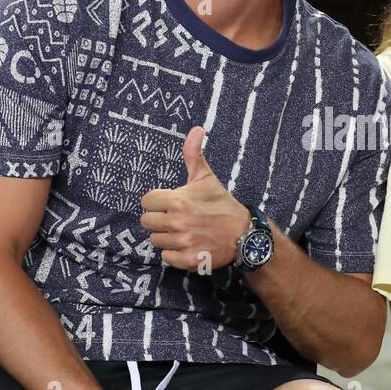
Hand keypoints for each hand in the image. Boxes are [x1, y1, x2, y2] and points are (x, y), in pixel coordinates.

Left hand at [140, 125, 250, 270]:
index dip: (157, 202)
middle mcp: (177, 222)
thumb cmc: (222, 204)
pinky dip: (175, 253)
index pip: (146, 202)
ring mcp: (182, 243)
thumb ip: (194, 154)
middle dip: (160, 220)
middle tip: (177, 219)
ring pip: (155, 240)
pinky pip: (166, 257)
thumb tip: (196, 128)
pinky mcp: (187, 260)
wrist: (244, 234)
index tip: (170, 204)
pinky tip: (188, 245)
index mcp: (178, 200)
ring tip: (184, 232)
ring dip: (167, 237)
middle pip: (147, 222)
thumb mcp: (206, 178)